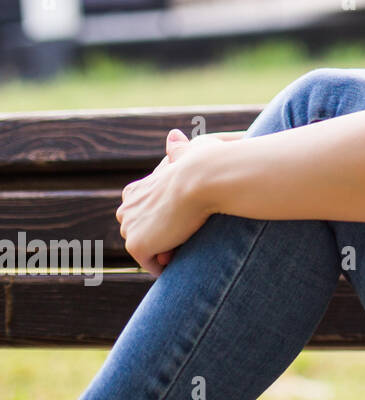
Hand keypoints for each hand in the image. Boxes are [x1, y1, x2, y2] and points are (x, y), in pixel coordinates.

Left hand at [115, 129, 237, 276]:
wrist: (202, 179)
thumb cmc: (203, 165)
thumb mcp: (187, 154)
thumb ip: (178, 150)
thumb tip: (173, 134)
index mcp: (134, 192)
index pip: (147, 218)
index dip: (169, 223)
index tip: (188, 221)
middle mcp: (126, 209)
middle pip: (145, 235)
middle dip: (165, 240)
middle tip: (190, 232)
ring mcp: (129, 228)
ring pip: (149, 250)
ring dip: (168, 251)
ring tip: (188, 240)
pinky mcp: (136, 244)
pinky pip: (153, 264)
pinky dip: (168, 264)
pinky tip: (184, 252)